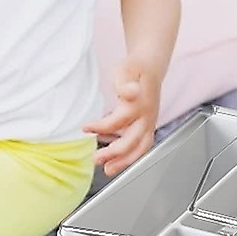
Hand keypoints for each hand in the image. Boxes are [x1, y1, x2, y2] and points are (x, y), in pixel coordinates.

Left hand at [83, 58, 162, 177]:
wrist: (151, 66)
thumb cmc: (135, 68)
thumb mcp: (126, 69)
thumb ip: (125, 83)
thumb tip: (130, 93)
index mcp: (140, 102)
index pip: (119, 121)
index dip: (101, 127)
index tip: (85, 127)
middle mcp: (147, 116)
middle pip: (132, 140)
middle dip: (114, 154)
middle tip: (96, 159)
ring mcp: (150, 123)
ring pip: (140, 148)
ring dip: (124, 161)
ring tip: (108, 169)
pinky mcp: (149, 127)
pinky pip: (142, 146)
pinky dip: (131, 157)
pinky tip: (117, 162)